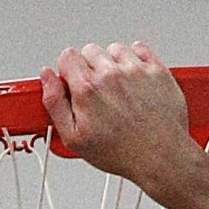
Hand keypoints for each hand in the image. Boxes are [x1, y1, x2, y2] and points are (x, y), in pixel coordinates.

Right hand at [40, 42, 201, 195]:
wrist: (162, 159)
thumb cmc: (121, 153)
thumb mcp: (75, 139)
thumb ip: (54, 103)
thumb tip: (46, 77)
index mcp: (87, 88)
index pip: (67, 56)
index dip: (69, 71)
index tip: (76, 83)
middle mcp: (110, 74)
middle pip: (90, 51)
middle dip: (91, 68)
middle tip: (101, 93)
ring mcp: (135, 70)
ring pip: (114, 50)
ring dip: (114, 63)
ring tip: (120, 89)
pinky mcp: (156, 70)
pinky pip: (140, 49)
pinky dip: (137, 59)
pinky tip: (136, 80)